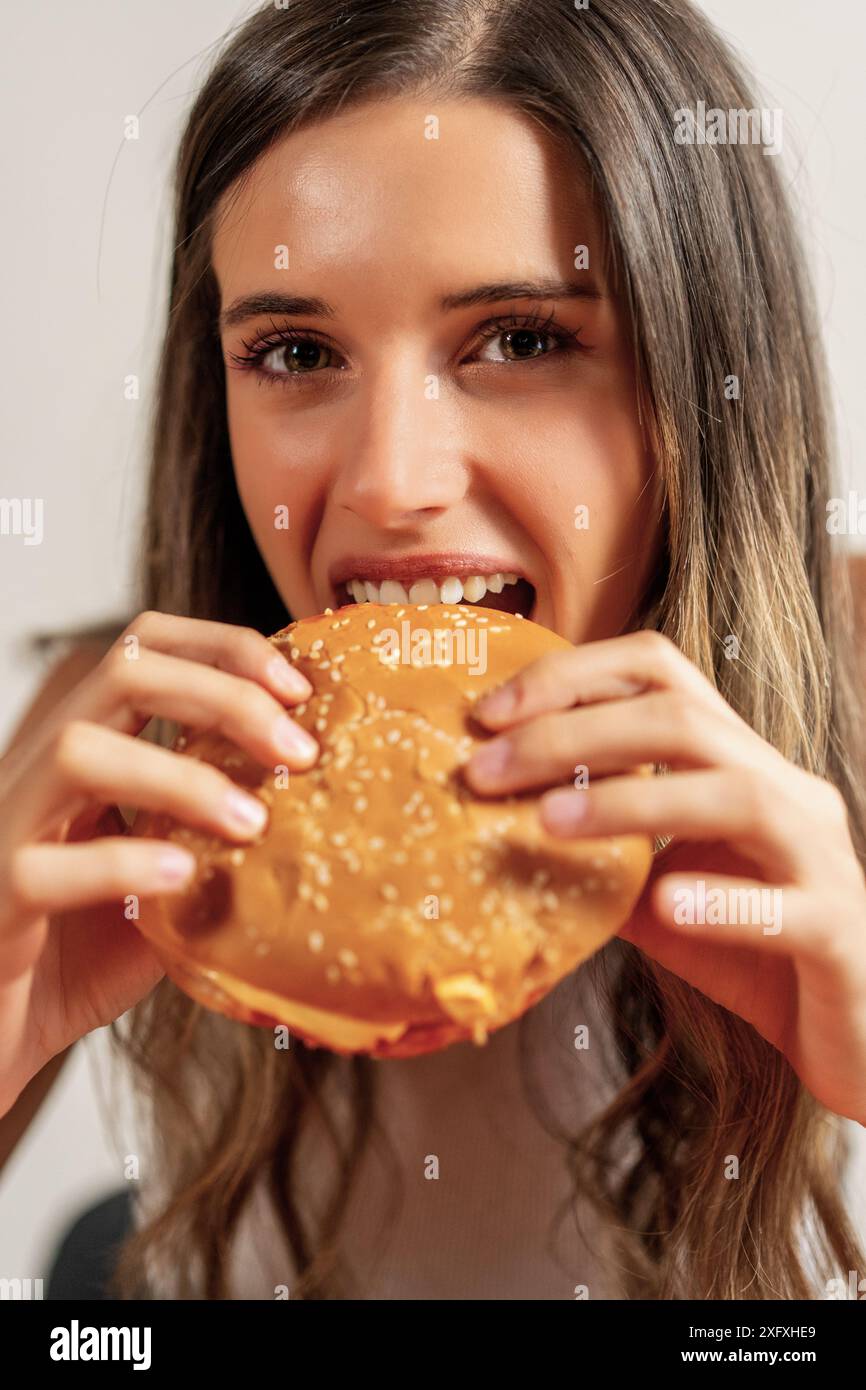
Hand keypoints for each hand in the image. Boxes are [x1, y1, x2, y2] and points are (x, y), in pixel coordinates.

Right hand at [0, 611, 318, 1116]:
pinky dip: (122, 862)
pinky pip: (43, 866)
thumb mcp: (164, 889)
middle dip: (223, 693)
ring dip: (180, 776)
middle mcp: (40, 773)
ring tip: (251, 822)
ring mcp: (8, 829)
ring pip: (76, 751)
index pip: (142, 650)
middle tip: (299, 748)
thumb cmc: (74, 962)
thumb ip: (216, 846)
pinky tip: (182, 876)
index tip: (299, 687)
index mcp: (84, 754)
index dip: (222, 647)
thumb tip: (322, 817)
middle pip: (121, 673)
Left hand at [463, 630, 865, 1125]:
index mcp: (740, 766)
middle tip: (485, 768)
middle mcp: (785, 791)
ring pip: (736, 795)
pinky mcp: (839, 934)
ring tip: (546, 821)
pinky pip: (785, 909)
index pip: (662, 674)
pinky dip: (722, 902)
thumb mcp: (660, 898)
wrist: (857, 1032)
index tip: (488, 714)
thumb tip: (496, 830)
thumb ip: (600, 859)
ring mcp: (820, 859)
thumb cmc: (757, 955)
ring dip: (632, 802)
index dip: (573, 676)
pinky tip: (665, 905)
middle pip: (683, 720)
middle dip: (573, 733)